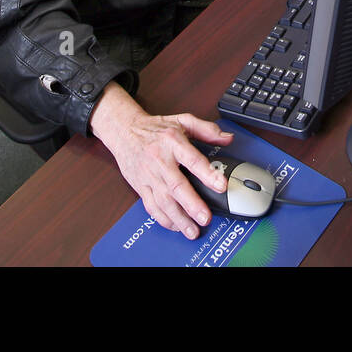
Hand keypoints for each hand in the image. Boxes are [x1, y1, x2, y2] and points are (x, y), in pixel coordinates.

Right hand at [89, 85, 232, 238]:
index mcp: (172, 142)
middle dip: (192, 205)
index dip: (207, 173)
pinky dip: (163, 219)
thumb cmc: (155, 128)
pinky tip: (176, 226)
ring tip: (193, 230)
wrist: (124, 131)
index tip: (220, 185)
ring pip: (163, 201)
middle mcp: (159, 160)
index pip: (192, 159)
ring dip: (179, 218)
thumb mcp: (182, 121)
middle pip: (176, 186)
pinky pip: (151, 206)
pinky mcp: (140, 186)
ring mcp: (148, 175)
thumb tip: (227, 138)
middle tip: (206, 218)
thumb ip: (207, 130)